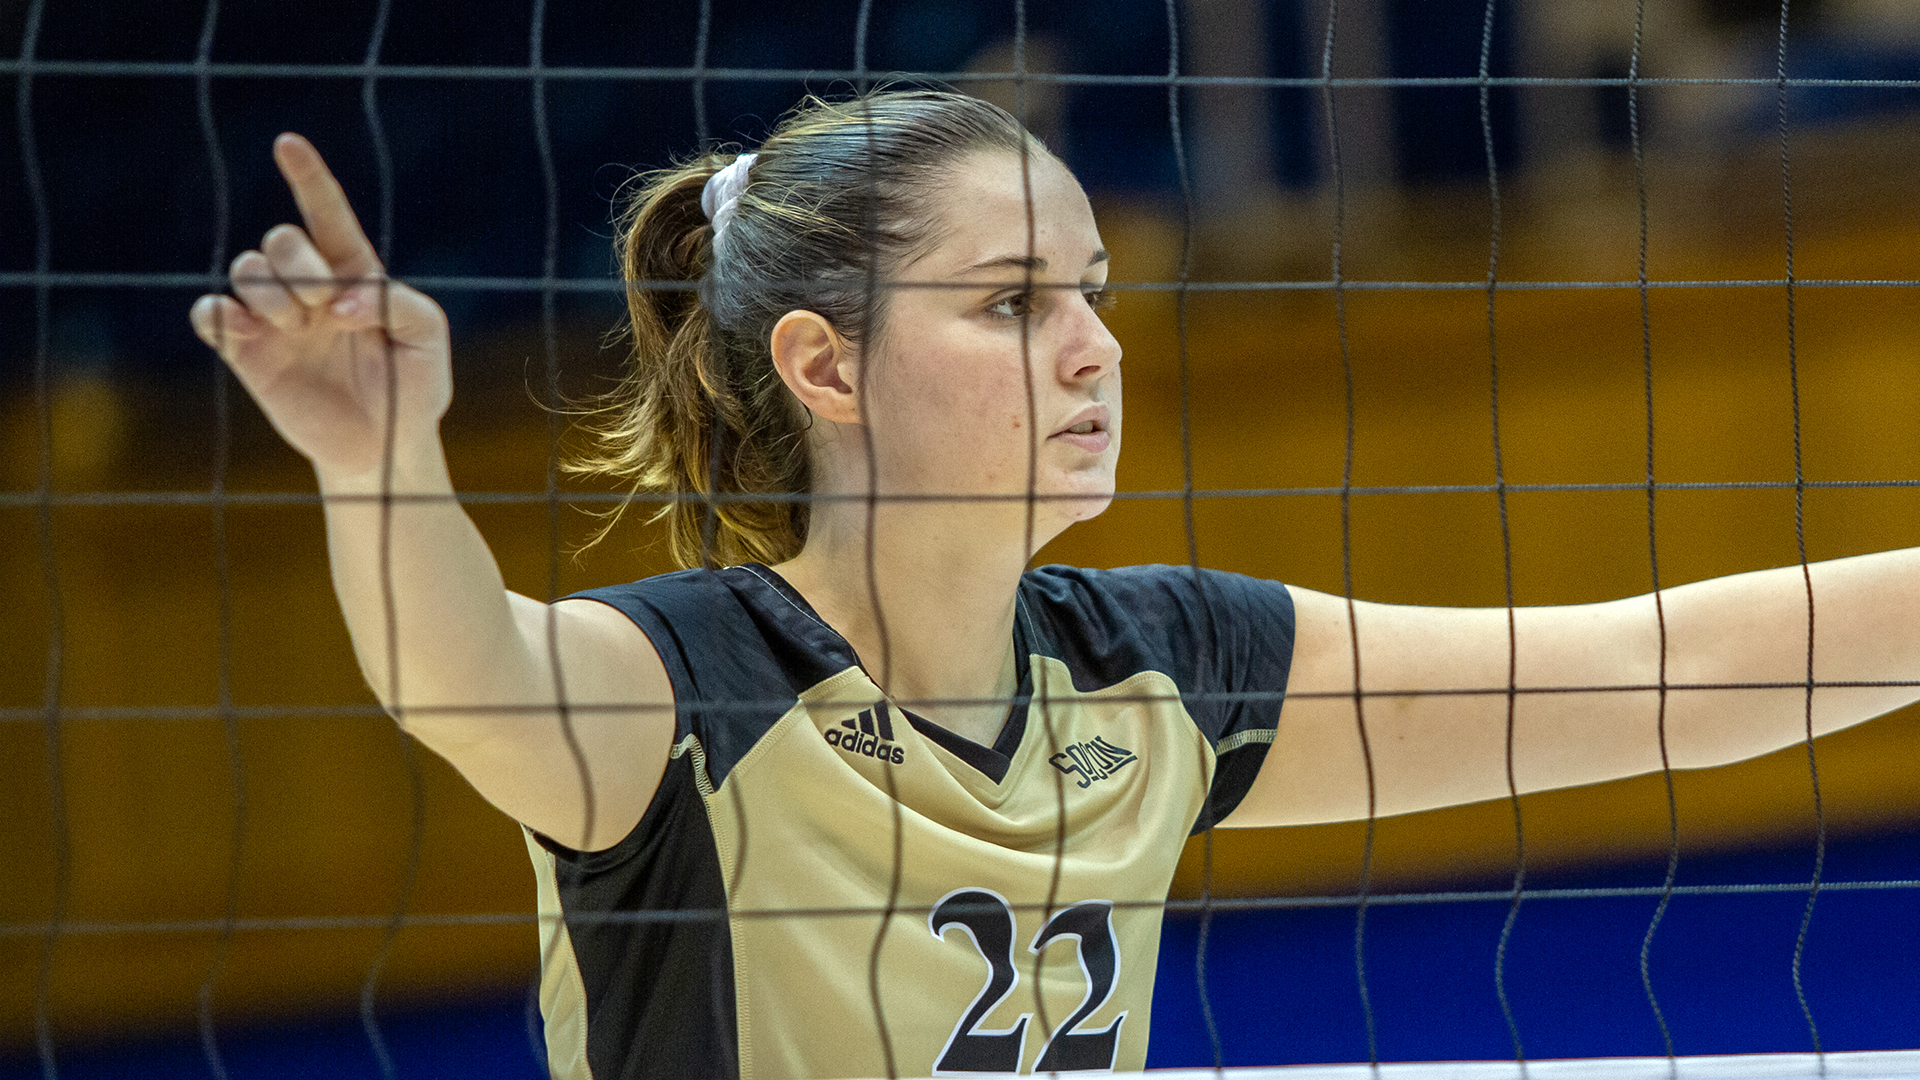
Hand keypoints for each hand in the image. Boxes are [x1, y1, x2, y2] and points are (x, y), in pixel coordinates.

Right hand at [190, 134, 451, 481]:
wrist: (386, 447)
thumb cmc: (414, 387)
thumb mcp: (427, 337)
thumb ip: (397, 304)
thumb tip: (341, 304)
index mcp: (354, 273)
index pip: (326, 214)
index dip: (308, 178)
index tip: (289, 143)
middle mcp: (309, 288)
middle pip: (280, 240)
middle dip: (300, 264)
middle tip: (328, 307)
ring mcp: (275, 319)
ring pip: (246, 269)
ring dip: (272, 292)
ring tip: (300, 327)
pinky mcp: (247, 353)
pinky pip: (211, 314)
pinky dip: (221, 314)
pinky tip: (248, 331)